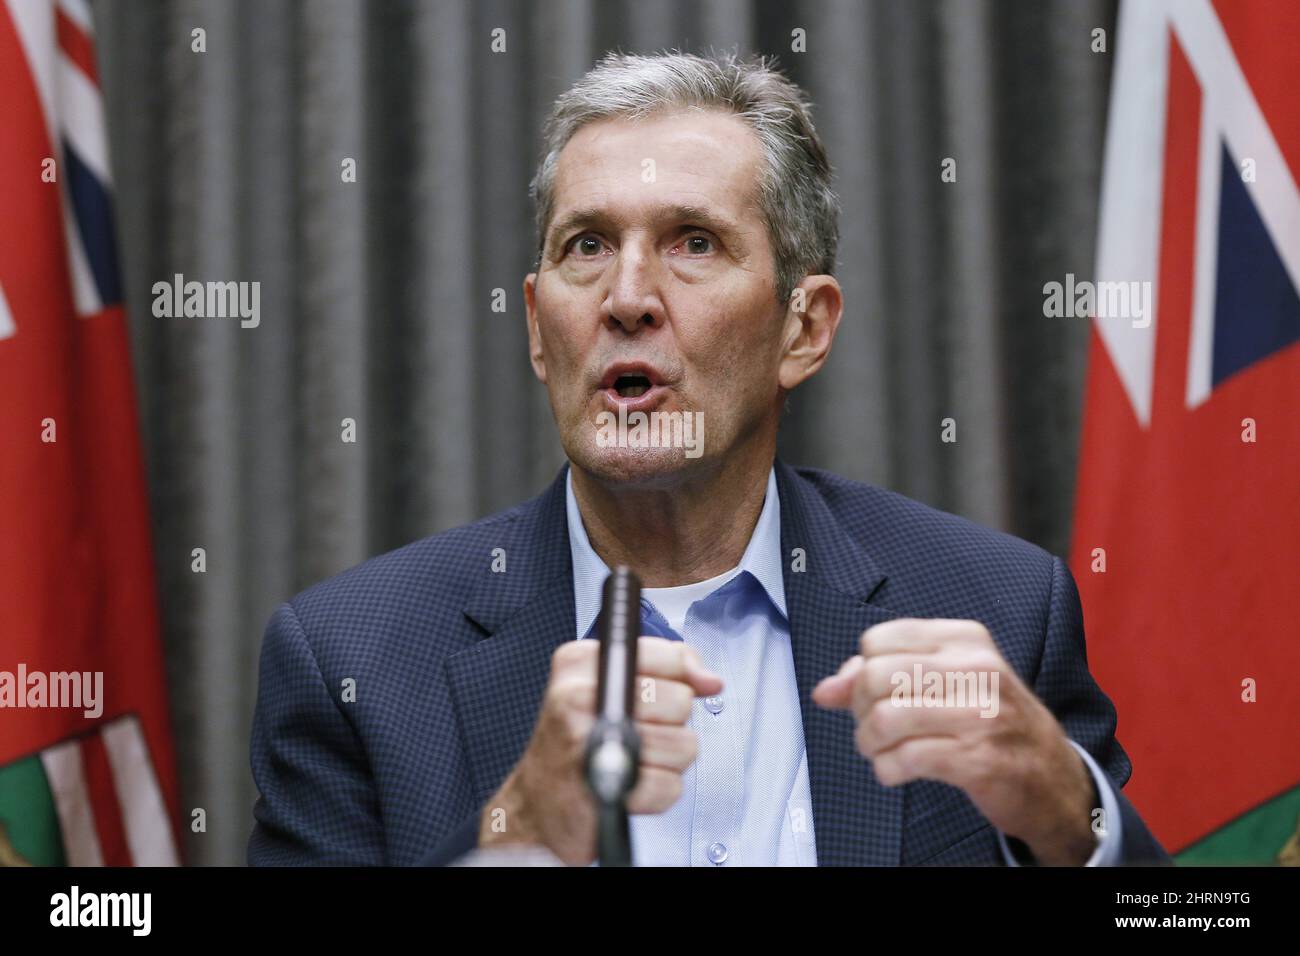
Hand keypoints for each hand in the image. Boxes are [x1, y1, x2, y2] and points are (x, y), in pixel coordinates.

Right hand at [480, 636, 722, 865]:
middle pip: (679, 702)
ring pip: (682, 745)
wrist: (537, 805)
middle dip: (670, 724)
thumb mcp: (609, 684)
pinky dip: (658, 793)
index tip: (663, 695)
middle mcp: (577, 696)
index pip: (666, 656)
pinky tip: (630, 786)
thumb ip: (665, 667)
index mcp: (579, 663)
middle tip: (638, 733)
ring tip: (633, 761)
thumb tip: (710, 680)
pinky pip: (670, 787)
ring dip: (667, 761)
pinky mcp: (602, 788)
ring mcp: (586, 744)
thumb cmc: (576, 740)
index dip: (680, 679)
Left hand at [812, 618, 1098, 865]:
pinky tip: (896, 770)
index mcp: (965, 639)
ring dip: (869, 742)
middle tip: (875, 728)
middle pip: (876, 676)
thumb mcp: (946, 682)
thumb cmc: (991, 722)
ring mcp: (979, 714)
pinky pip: (903, 759)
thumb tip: (825, 690)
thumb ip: (882, 677)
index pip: (879, 640)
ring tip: (881, 750)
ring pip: (885, 717)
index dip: (862, 672)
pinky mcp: (977, 759)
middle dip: (861, 709)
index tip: (874, 695)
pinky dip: (887, 769)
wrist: (1052, 775)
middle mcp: (975, 668)